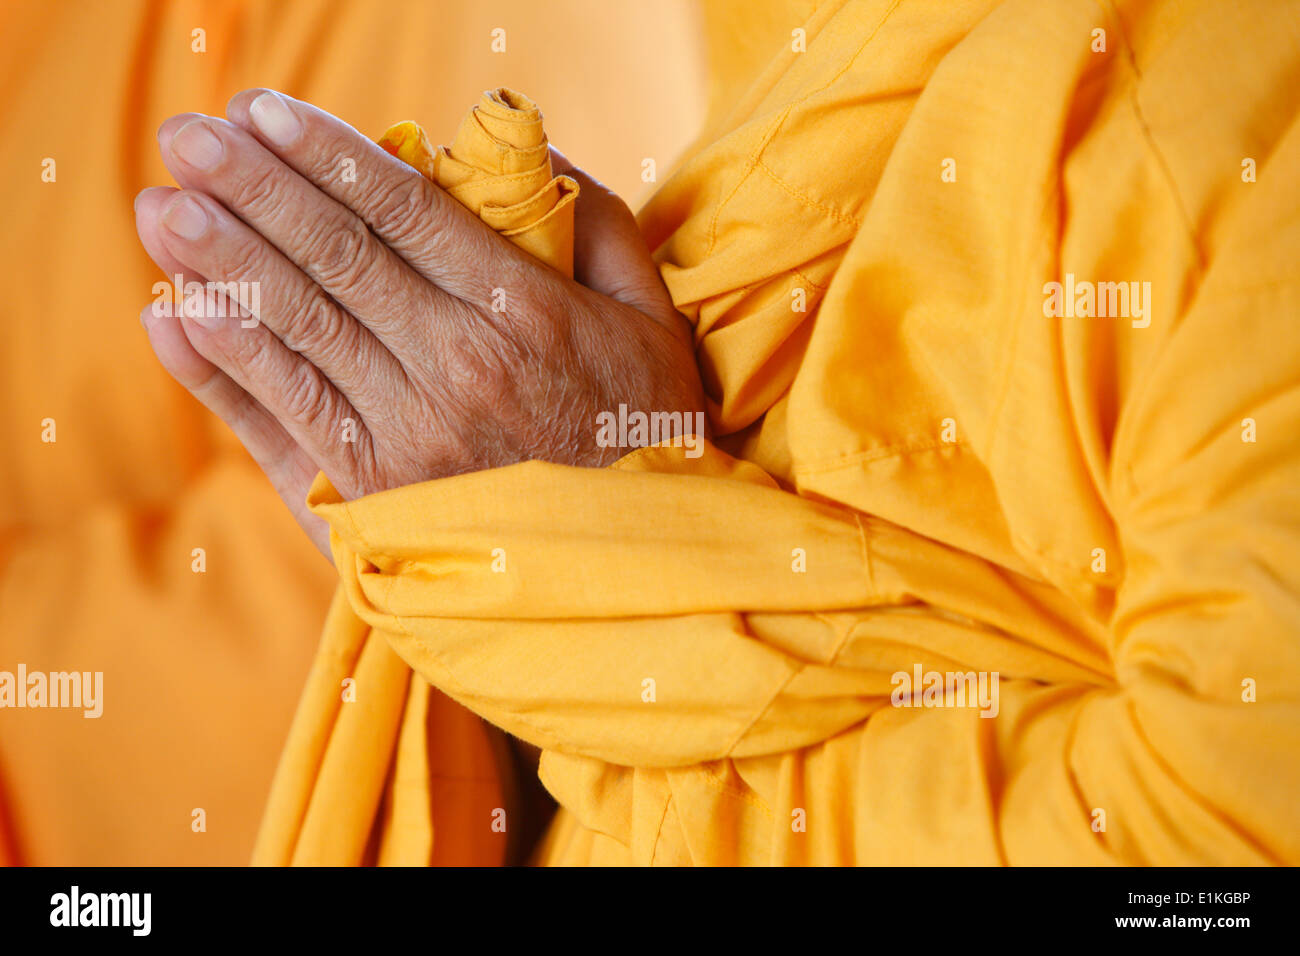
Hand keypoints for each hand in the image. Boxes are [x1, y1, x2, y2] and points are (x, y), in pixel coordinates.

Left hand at [135, 90, 704, 557]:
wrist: (635, 572)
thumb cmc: (647, 434)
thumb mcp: (651, 318)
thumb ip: (601, 223)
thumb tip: (535, 148)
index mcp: (522, 311)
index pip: (402, 209)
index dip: (324, 153)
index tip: (262, 111)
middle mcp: (457, 367)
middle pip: (335, 255)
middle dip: (251, 187)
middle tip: (187, 136)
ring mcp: (409, 435)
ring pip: (298, 327)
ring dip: (220, 262)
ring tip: (159, 208)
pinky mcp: (374, 496)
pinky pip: (286, 416)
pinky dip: (226, 365)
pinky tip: (174, 313)